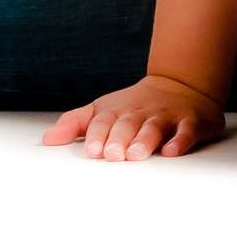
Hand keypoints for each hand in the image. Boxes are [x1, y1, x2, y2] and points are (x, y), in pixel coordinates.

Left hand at [42, 74, 226, 159]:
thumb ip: (75, 123)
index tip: (93, 150)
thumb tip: (47, 140)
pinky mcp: (189, 123)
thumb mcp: (103, 109)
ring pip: (155, 127)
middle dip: (120, 138)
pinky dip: (180, 140)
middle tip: (114, 153)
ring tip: (136, 153)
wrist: (181, 84)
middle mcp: (141, 113)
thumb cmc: (135, 105)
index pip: (104, 121)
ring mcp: (165, 116)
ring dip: (145, 139)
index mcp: (118, 111)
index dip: (98, 134)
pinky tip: (172, 150)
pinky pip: (186, 131)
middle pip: (128, 124)